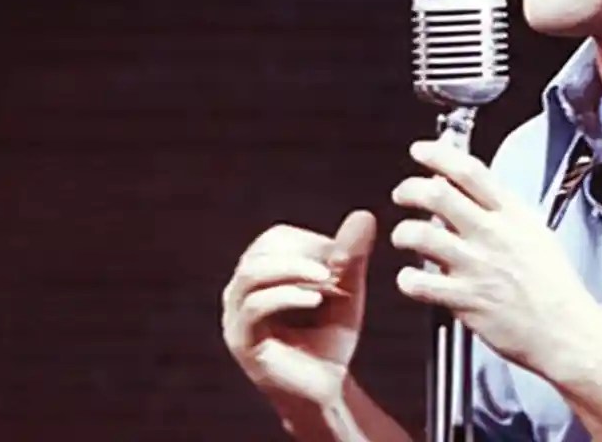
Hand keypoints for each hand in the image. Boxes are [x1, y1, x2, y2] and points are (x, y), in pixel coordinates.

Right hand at [221, 211, 376, 409]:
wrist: (327, 385)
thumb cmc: (330, 335)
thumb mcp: (346, 290)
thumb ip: (351, 255)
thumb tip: (364, 215)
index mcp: (262, 273)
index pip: (275, 238)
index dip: (310, 241)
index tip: (343, 257)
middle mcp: (242, 290)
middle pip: (261, 251)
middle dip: (303, 254)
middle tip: (338, 268)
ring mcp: (236, 315)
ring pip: (252, 274)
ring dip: (294, 270)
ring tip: (328, 279)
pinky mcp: (241, 340)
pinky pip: (254, 306)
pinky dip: (287, 296)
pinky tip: (315, 300)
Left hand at [390, 140, 597, 374]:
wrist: (567, 332)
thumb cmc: (555, 288)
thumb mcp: (536, 234)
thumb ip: (502, 213)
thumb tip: (470, 193)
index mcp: (512, 216)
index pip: (470, 171)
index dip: (438, 154)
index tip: (421, 151)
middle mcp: (493, 235)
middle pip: (438, 194)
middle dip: (409, 189)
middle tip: (402, 194)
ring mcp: (477, 267)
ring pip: (421, 235)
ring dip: (403, 232)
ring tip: (403, 237)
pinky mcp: (466, 300)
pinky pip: (420, 283)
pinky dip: (407, 279)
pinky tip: (410, 279)